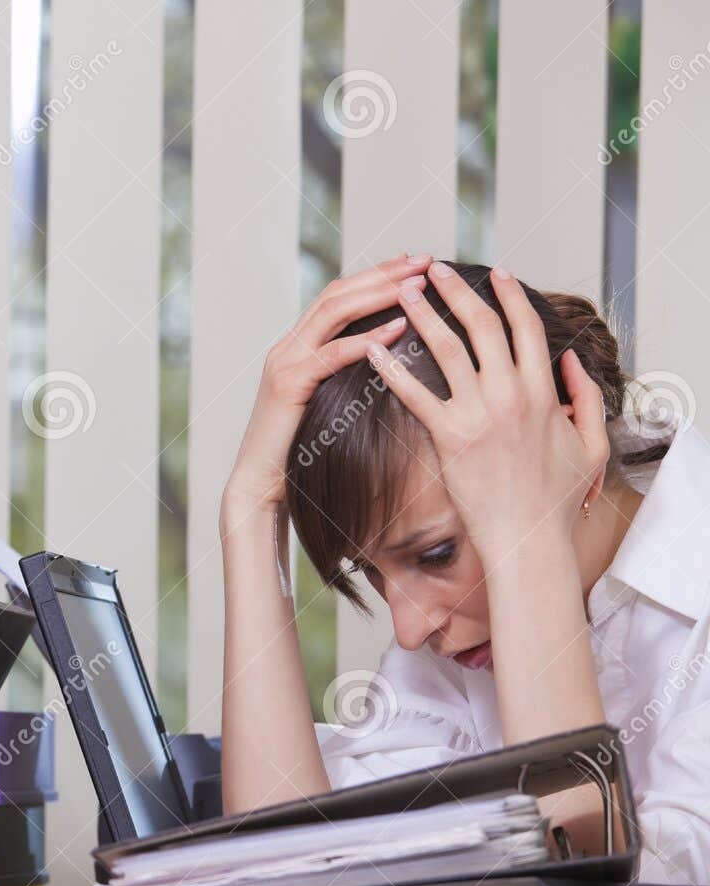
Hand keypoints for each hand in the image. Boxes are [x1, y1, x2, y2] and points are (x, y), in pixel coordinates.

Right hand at [224, 253, 431, 515]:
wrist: (260, 484)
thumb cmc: (300, 452)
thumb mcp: (328, 404)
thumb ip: (348, 377)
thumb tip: (390, 363)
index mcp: (297, 348)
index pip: (338, 297)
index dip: (376, 276)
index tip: (415, 264)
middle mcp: (287, 347)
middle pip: (337, 294)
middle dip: (382, 274)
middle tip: (423, 260)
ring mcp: (284, 363)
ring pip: (332, 313)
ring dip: (378, 294)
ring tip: (415, 284)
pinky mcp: (287, 386)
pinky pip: (330, 355)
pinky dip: (365, 340)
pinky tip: (397, 329)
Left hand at [364, 263, 608, 568]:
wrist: (528, 537)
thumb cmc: (558, 496)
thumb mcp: (592, 442)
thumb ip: (585, 396)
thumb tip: (570, 358)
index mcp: (543, 390)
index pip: (526, 327)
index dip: (510, 295)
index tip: (495, 273)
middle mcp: (510, 394)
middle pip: (481, 326)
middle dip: (455, 291)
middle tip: (433, 268)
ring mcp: (478, 414)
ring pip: (446, 349)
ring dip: (421, 314)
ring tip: (400, 291)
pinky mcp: (449, 437)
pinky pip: (415, 396)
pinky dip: (392, 371)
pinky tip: (372, 351)